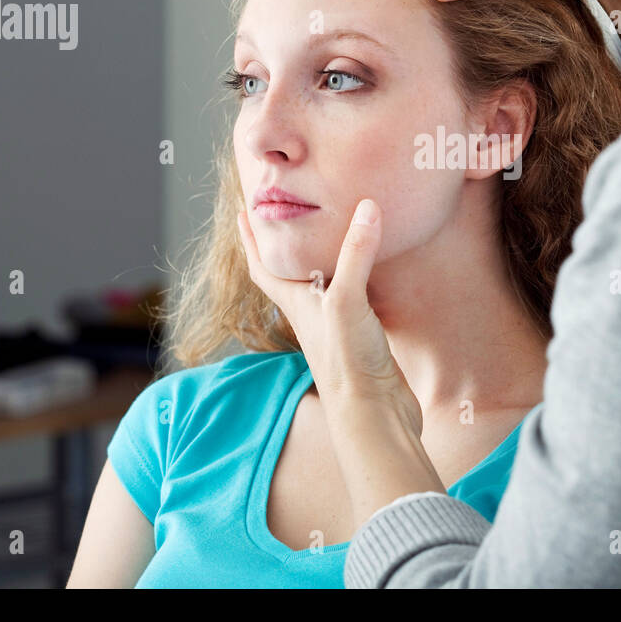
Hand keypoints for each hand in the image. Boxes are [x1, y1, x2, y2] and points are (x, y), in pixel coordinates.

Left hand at [236, 198, 422, 436]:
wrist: (376, 415)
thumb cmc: (348, 363)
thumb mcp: (346, 300)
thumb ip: (355, 253)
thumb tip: (367, 206)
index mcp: (296, 303)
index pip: (263, 266)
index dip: (251, 239)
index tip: (244, 211)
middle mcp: (311, 313)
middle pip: (288, 274)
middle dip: (282, 245)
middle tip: (283, 213)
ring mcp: (336, 326)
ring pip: (321, 285)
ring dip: (318, 260)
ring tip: (324, 232)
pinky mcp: (362, 336)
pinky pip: (354, 297)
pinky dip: (356, 277)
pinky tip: (370, 268)